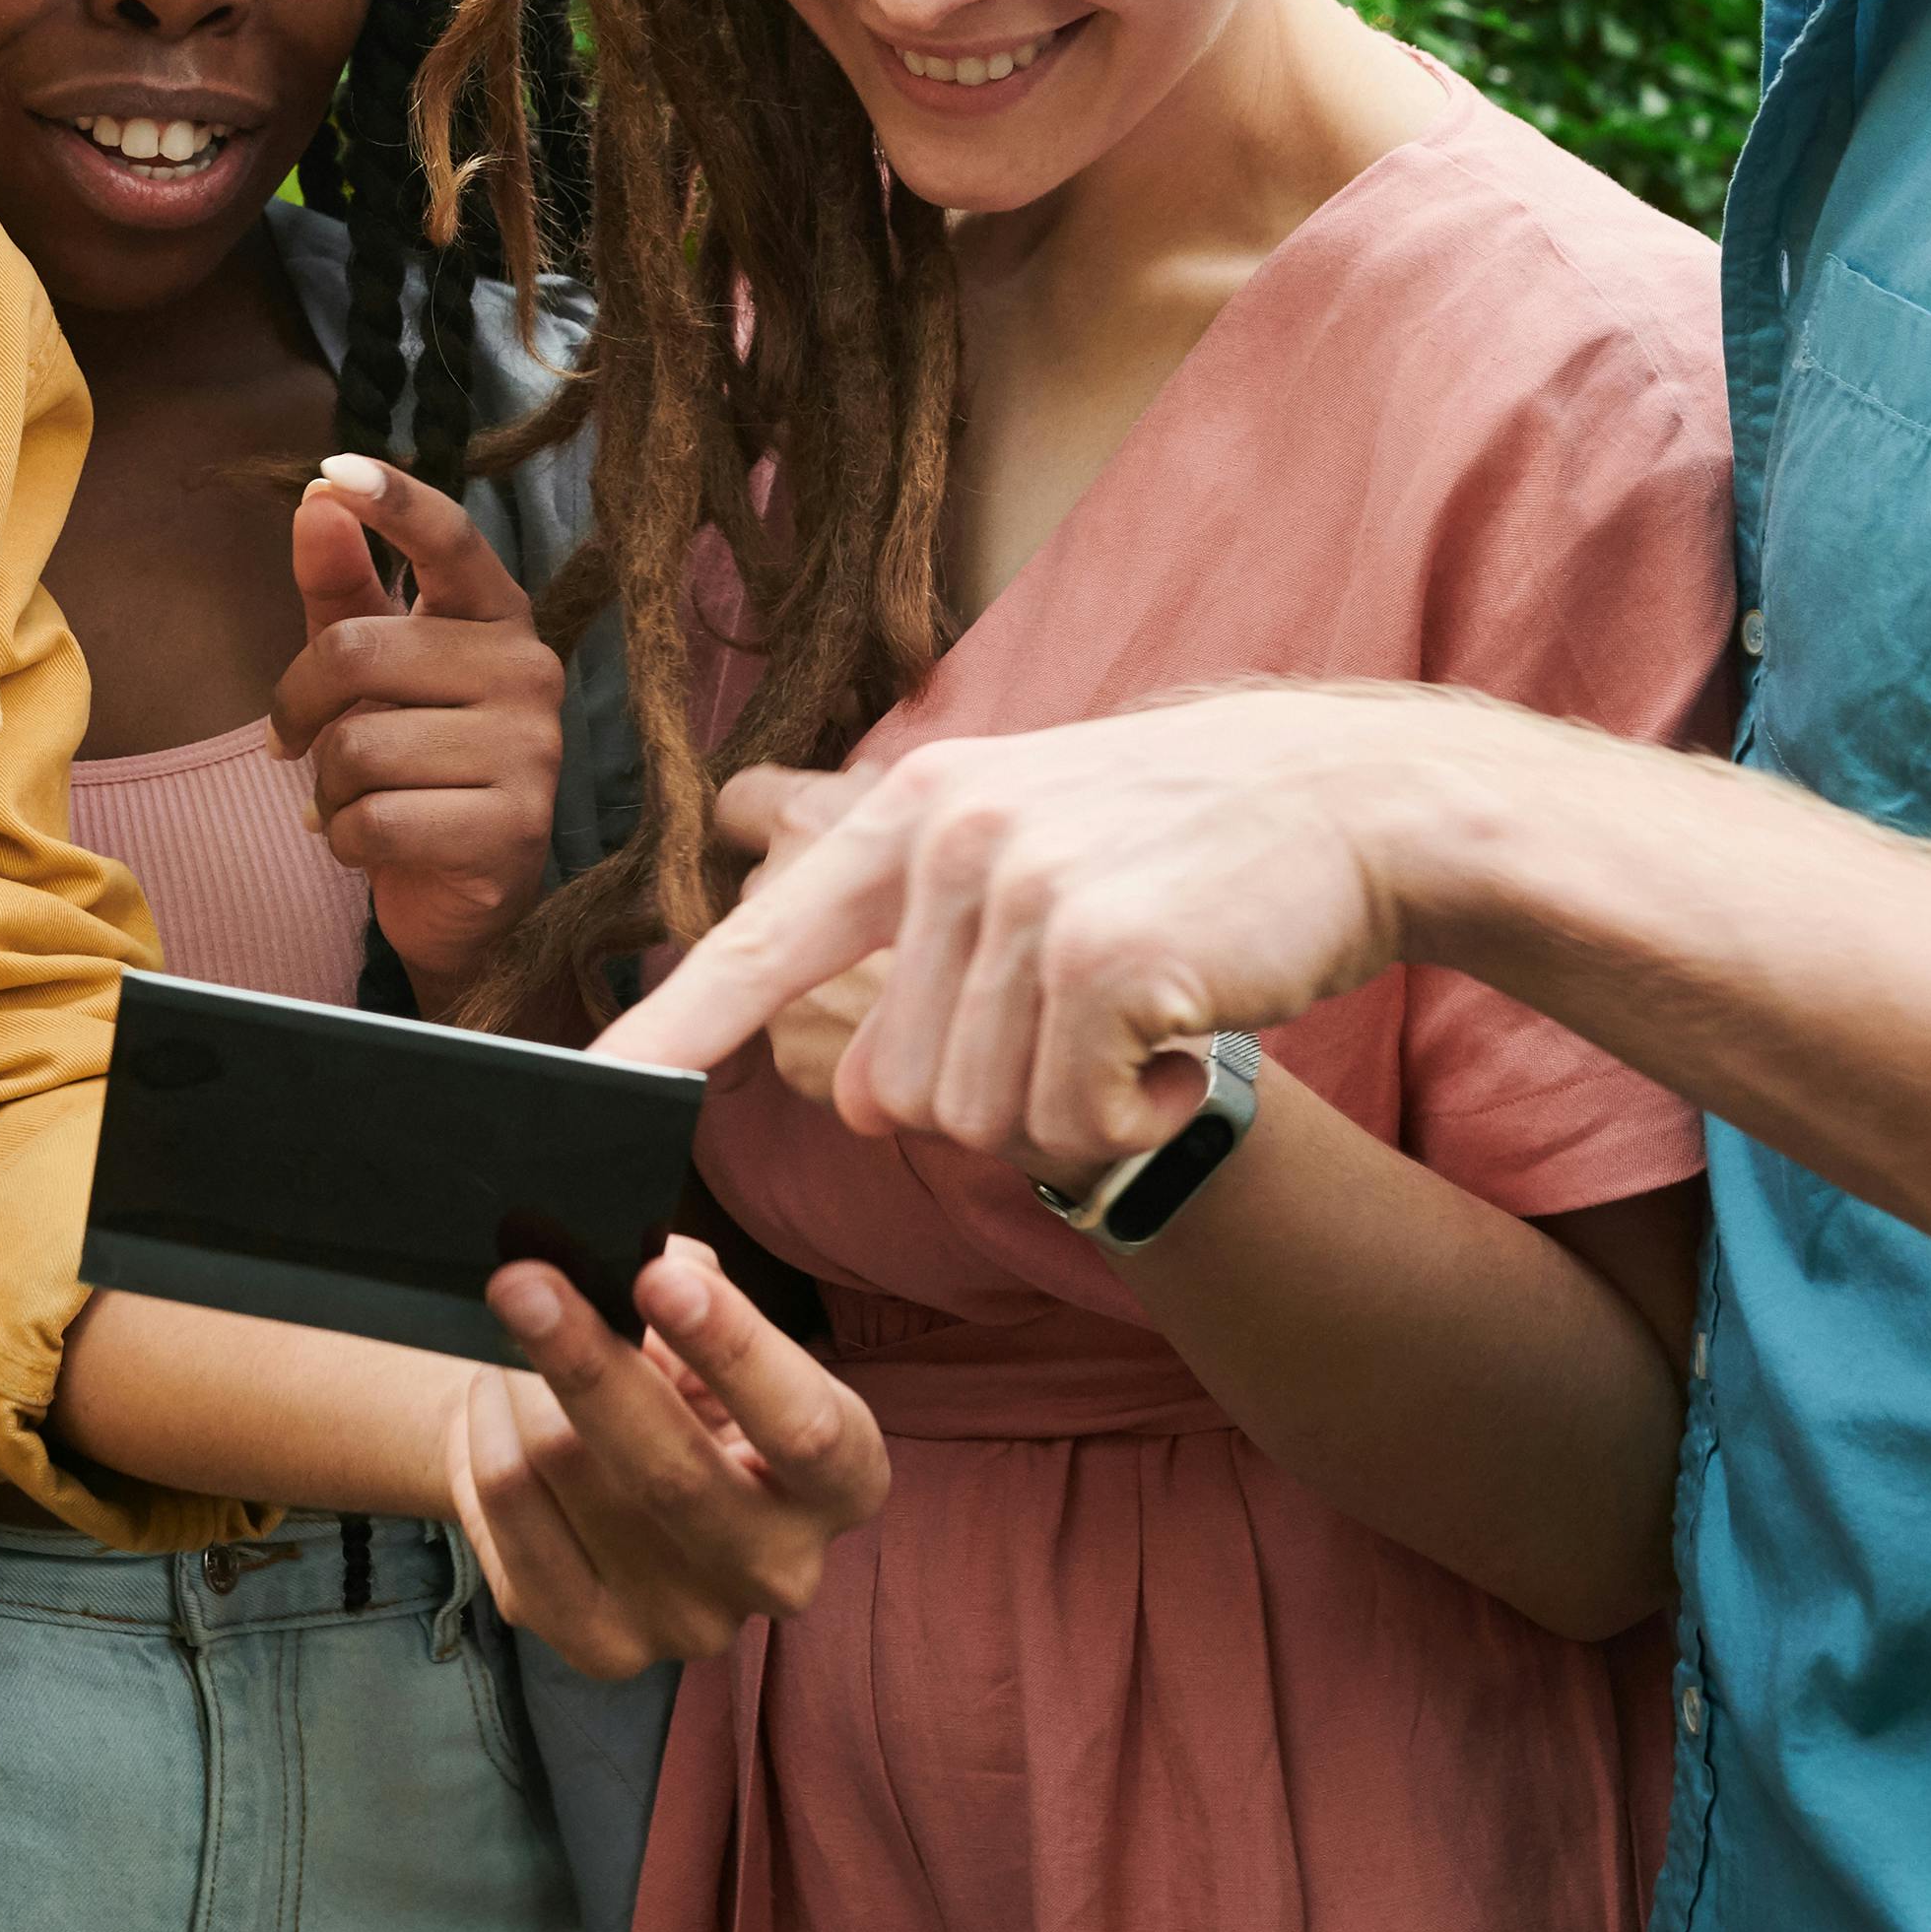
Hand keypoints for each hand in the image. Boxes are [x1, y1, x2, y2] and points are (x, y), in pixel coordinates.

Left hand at [275, 455, 562, 991]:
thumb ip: (345, 586)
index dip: (393, 500)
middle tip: (292, 740)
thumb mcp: (371, 672)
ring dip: (326, 787)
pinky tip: (368, 845)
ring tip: (351, 803)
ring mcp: (531, 751)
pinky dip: (343, 840)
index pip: (449, 539)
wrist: (465, 901)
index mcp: (497, 617)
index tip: (333, 471)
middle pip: (357, 650)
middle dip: (298, 705)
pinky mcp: (512, 829)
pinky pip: (373, 820)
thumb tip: (318, 500)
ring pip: (357, 746)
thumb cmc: (415, 767)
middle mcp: (529, 670)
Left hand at [437, 1239, 889, 1675]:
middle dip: (586, 1361)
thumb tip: (645, 1257)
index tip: (656, 1274)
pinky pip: (511, 1518)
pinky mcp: (602, 1646)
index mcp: (843, 1485)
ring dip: (519, 1383)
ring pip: (569, 1477)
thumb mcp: (714, 1331)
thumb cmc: (688, 1382)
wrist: (619, 1476)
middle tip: (523, 1279)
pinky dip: (486, 1437)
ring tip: (510, 1331)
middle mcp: (780, 1570)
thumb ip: (692, 1288)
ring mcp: (690, 1623)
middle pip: (674, 1473)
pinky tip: (490, 1401)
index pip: (805, 1428)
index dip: (733, 1349)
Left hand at [600, 694, 1434, 1187]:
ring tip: (1145, 1019)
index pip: (753, 943)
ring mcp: (1021, 893)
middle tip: (1097, 1023)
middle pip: (895, 1091)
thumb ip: (926, 957)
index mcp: (909, 813)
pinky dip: (1132, 1117)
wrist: (1354, 808)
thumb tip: (857, 1096)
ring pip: (976, 1121)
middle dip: (1000, 1099)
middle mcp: (946, 842)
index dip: (660, 1033)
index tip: (576, 1092)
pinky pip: (1067, 1124)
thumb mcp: (1033, 859)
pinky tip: (1185, 1041)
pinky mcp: (1099, 956)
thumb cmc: (1192, 854)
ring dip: (1072, 1113)